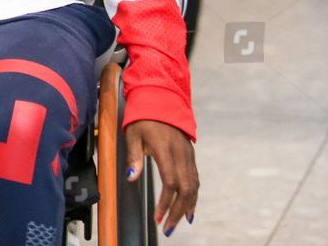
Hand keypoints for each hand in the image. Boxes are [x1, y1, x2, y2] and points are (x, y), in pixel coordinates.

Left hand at [125, 120, 198, 235]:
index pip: (170, 184)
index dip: (165, 203)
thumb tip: (131, 177)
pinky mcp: (190, 156)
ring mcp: (188, 156)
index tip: (158, 217)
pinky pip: (196, 179)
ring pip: (194, 186)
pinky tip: (190, 207)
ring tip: (180, 222)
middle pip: (186, 190)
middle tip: (169, 228)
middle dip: (178, 211)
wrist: (162, 99)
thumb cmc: (143, 117)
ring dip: (188, 206)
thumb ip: (134, 156)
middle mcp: (181, 155)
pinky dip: (194, 195)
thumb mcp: (132, 134)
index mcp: (165, 150)